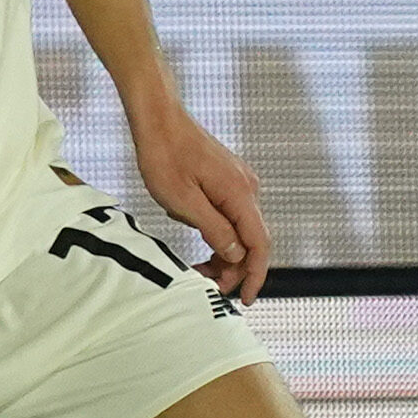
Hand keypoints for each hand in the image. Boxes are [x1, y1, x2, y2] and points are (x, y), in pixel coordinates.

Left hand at [127, 93, 269, 299]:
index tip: (246, 300)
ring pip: (239, 229)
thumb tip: (236, 255)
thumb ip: (214, 230)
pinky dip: (217, 232)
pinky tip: (193, 229)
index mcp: (240, 195)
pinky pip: (229, 214)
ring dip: (223, 251)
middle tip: (207, 285)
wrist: (158, 118)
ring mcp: (238, 182)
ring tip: (197, 266)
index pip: (259, 246)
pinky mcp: (227, 179)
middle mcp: (247, 188)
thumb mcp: (183, 202)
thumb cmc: (164, 155)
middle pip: (251, 240)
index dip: (255, 276)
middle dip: (233, 268)